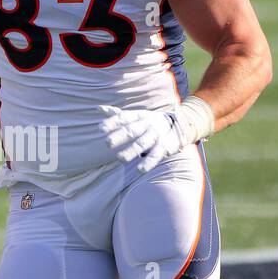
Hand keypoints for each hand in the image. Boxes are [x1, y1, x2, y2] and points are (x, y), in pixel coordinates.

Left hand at [99, 96, 213, 173]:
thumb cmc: (149, 121)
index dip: (112, 123)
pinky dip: (148, 163)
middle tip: (107, 143)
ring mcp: (156, 135)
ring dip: (131, 151)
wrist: (179, 124)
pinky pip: (156, 155)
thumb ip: (117, 114)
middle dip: (120, 136)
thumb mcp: (135, 116)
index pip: (124, 118)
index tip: (100, 128)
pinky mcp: (165, 147)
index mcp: (139, 116)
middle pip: (132, 130)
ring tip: (120, 158)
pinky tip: (139, 170)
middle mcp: (147, 124)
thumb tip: (98, 108)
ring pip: (142, 144)